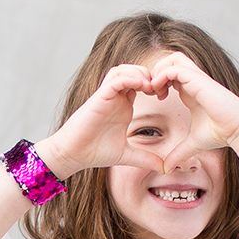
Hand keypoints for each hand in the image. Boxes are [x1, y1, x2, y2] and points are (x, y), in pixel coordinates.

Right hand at [42, 64, 166, 175]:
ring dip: (139, 73)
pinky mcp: (99, 97)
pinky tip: (141, 86)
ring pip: (123, 70)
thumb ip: (146, 158)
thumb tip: (164, 168)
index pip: (141, 83)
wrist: (73, 155)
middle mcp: (116, 97)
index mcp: (124, 105)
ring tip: (151, 86)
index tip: (165, 96)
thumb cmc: (95, 152)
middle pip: (134, 71)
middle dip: (151, 75)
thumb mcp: (128, 155)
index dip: (156, 85)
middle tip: (161, 89)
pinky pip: (115, 79)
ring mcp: (107, 96)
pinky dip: (129, 78)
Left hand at [144, 51, 238, 170]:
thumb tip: (166, 168)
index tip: (153, 98)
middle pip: (170, 60)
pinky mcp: (199, 80)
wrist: (238, 129)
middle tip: (150, 91)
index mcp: (191, 90)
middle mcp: (194, 81)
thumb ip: (178, 153)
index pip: (170, 74)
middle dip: (156, 72)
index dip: (158, 82)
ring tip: (154, 90)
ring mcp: (197, 78)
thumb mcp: (193, 143)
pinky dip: (163, 76)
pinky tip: (160, 93)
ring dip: (159, 71)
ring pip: (172, 59)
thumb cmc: (220, 133)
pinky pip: (175, 68)